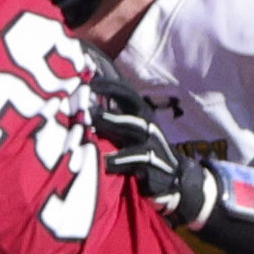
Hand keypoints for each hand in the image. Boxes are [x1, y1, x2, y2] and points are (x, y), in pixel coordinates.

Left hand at [86, 60, 210, 227]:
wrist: (174, 180)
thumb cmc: (141, 152)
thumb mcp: (127, 134)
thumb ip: (108, 120)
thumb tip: (78, 104)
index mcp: (139, 114)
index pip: (124, 92)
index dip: (107, 82)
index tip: (87, 73)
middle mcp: (147, 124)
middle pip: (131, 103)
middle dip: (110, 93)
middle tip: (86, 92)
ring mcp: (152, 142)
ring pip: (135, 127)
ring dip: (112, 122)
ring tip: (91, 122)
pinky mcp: (154, 165)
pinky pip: (139, 159)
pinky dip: (122, 159)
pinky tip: (105, 160)